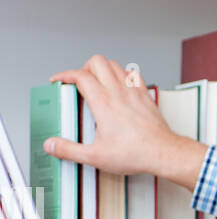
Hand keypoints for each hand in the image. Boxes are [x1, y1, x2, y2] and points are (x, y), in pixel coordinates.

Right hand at [44, 54, 190, 178]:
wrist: (163, 153)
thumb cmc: (136, 153)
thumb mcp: (95, 156)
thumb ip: (69, 150)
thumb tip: (52, 145)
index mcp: (103, 103)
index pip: (79, 76)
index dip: (65, 75)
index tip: (59, 80)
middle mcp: (118, 92)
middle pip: (97, 61)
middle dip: (84, 67)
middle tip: (80, 82)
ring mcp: (133, 91)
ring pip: (115, 64)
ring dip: (102, 69)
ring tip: (97, 82)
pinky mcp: (145, 95)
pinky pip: (132, 73)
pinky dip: (122, 74)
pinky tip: (119, 85)